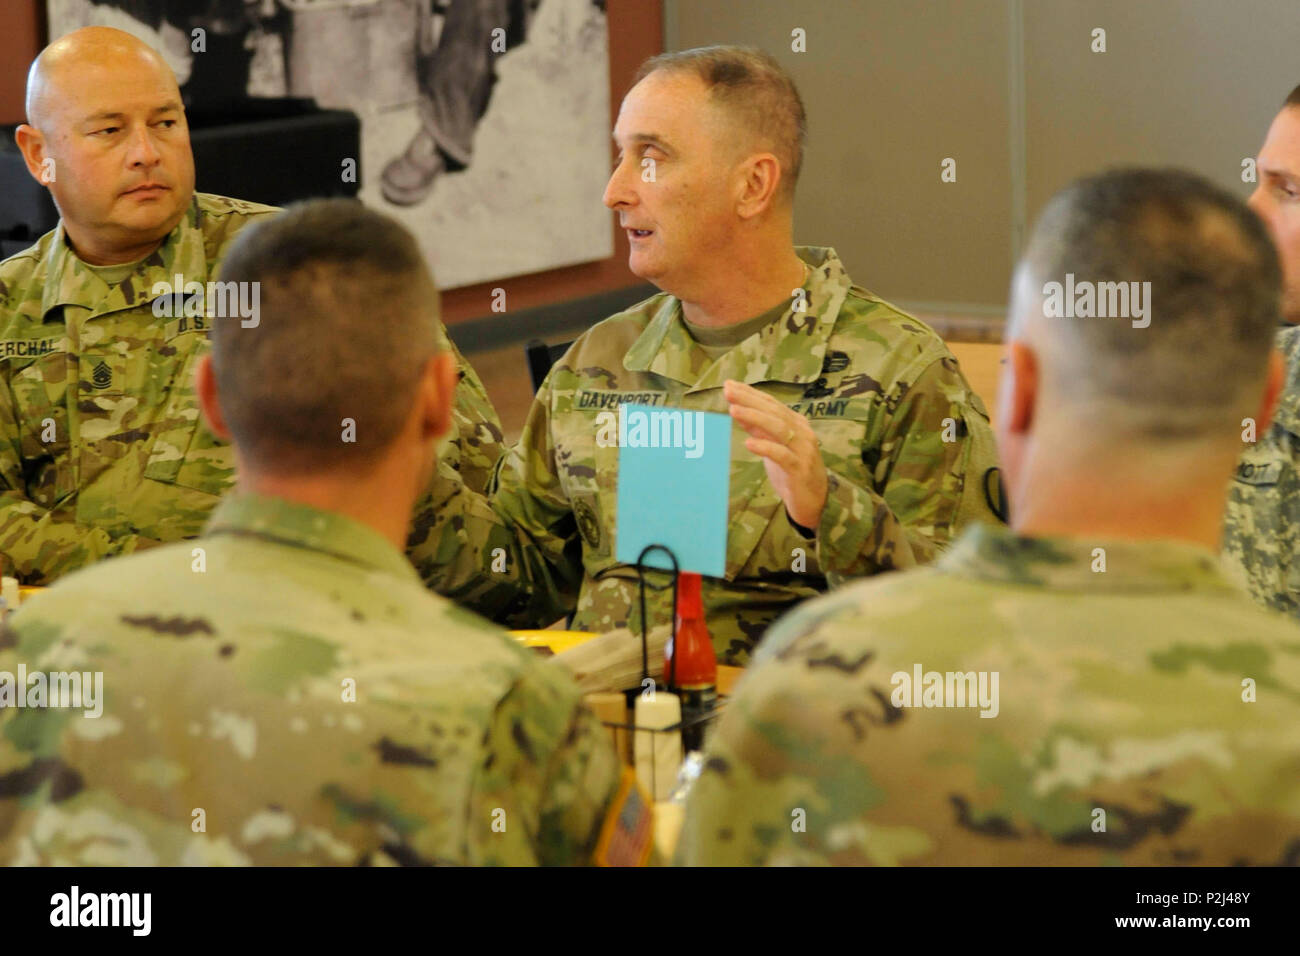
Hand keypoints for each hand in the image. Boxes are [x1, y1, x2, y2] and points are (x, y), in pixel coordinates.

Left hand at [724, 380, 827, 530]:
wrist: (812, 500)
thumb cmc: (791, 470)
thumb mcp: (773, 446)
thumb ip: (758, 429)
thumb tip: (737, 410)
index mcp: (796, 423)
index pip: (771, 404)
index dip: (750, 393)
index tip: (729, 385)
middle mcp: (802, 432)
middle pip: (773, 412)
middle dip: (749, 400)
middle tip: (728, 391)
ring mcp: (803, 450)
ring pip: (778, 429)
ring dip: (755, 418)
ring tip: (734, 410)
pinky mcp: (800, 469)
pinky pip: (782, 455)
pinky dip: (765, 447)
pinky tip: (749, 443)